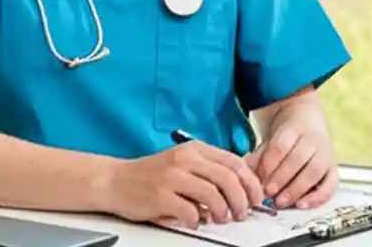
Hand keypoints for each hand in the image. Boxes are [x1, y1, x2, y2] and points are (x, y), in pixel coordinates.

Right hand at [102, 142, 265, 228]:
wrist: (115, 180)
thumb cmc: (152, 175)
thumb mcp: (183, 163)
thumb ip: (209, 170)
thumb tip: (241, 187)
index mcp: (194, 149)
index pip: (234, 162)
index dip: (250, 182)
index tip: (255, 197)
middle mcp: (185, 159)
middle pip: (227, 178)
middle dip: (241, 199)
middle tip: (242, 212)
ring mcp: (172, 177)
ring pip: (213, 195)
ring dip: (222, 211)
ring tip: (220, 218)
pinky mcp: (161, 196)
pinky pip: (190, 211)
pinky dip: (198, 220)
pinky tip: (195, 221)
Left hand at [247, 116, 338, 210]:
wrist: (307, 120)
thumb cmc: (285, 135)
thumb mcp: (270, 138)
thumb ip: (259, 156)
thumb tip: (244, 171)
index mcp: (294, 127)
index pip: (281, 146)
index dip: (269, 165)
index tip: (258, 180)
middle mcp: (313, 139)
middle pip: (298, 158)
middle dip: (281, 178)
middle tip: (268, 193)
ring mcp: (326, 153)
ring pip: (315, 171)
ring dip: (296, 189)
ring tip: (280, 202)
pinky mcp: (333, 168)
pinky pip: (331, 184)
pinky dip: (318, 197)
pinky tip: (302, 205)